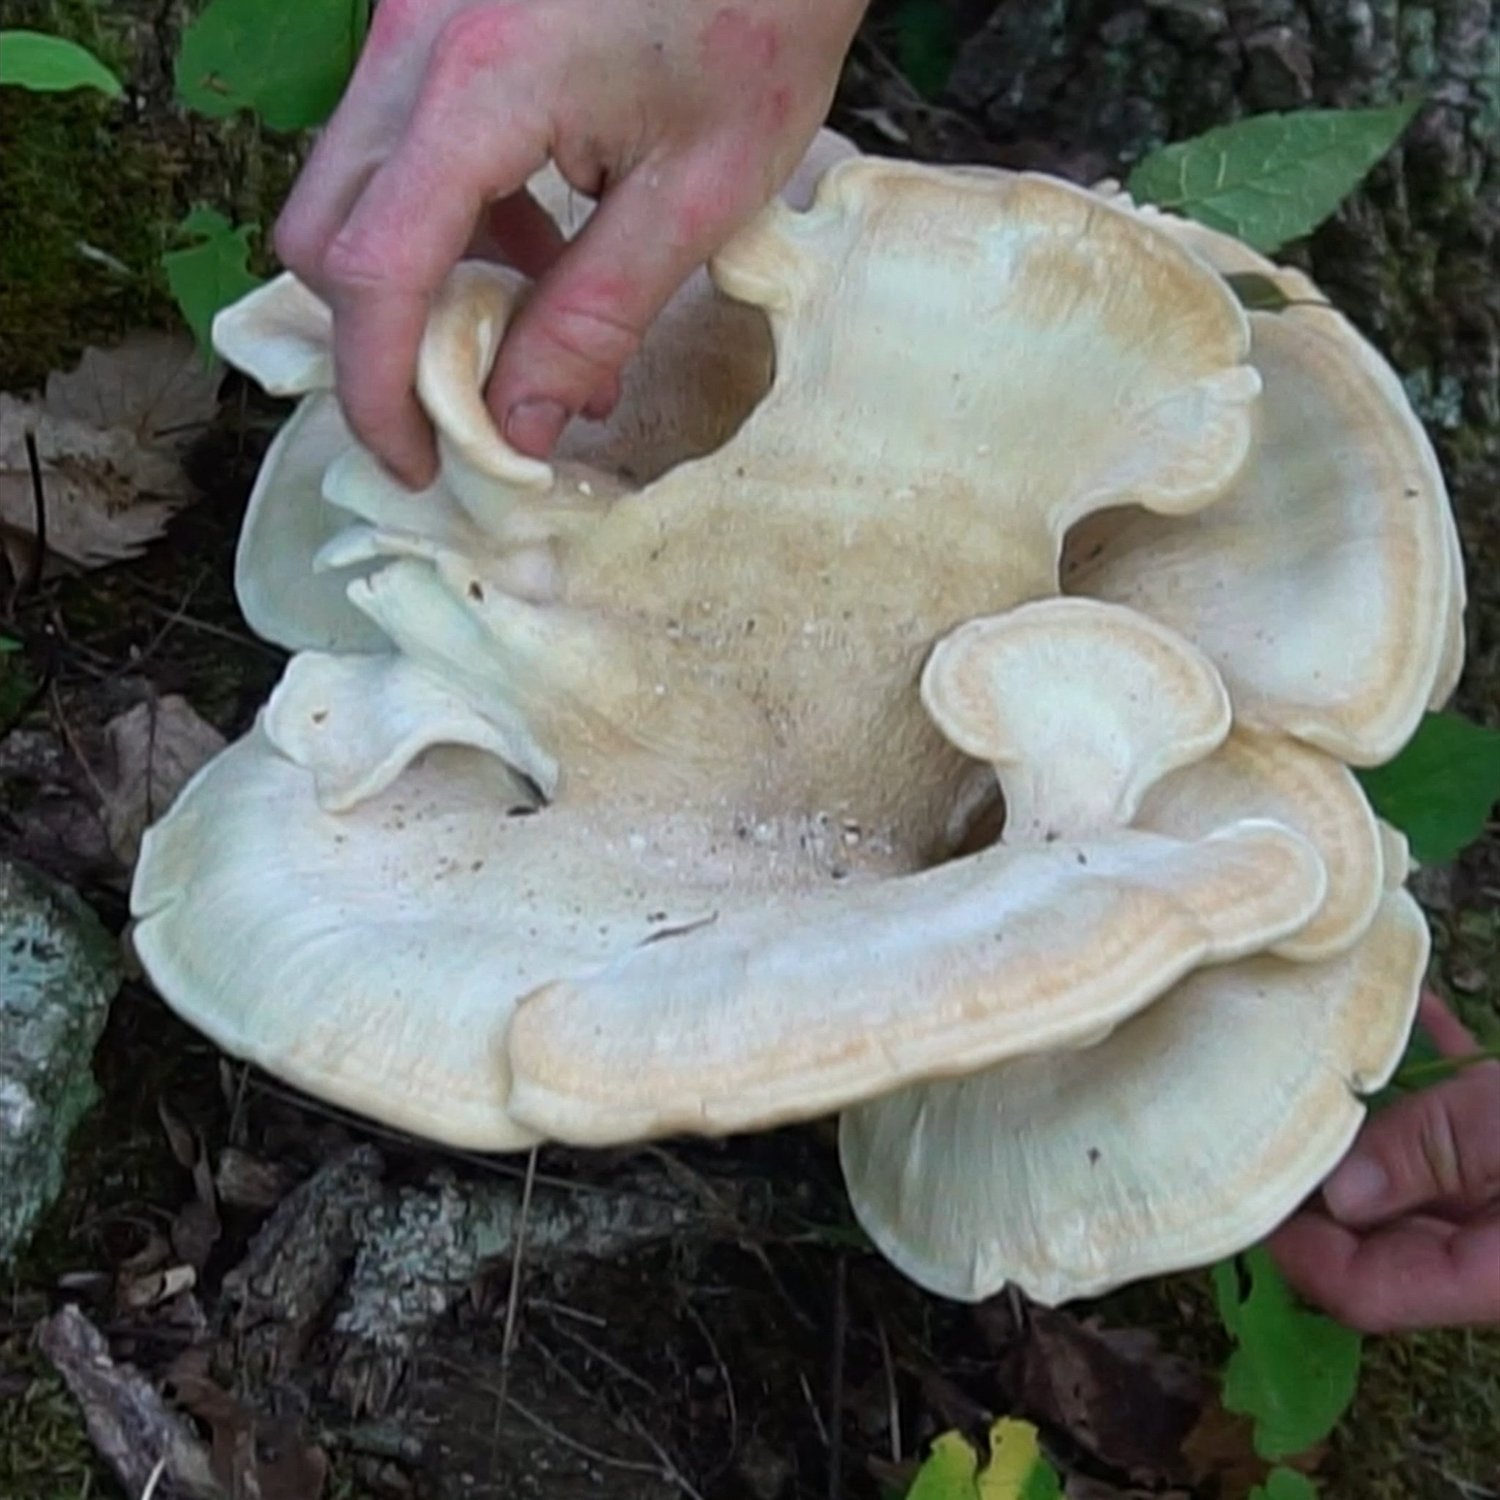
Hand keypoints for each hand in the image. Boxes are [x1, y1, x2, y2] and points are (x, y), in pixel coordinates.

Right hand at [273, 0, 868, 485]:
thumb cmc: (758, 20)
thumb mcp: (695, 198)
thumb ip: (592, 319)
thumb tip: (514, 429)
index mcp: (478, 86)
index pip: (374, 274)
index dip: (379, 393)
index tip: (419, 463)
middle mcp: (412, 42)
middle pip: (324, 234)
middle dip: (378, 342)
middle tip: (464, 407)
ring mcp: (412, 19)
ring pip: (348, 193)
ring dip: (417, 284)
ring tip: (530, 322)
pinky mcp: (433, 19)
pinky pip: (394, 150)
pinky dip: (443, 223)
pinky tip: (540, 244)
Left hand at [1267, 992, 1499, 1332]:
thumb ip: (1430, 1158)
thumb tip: (1334, 1193)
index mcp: (1496, 1280)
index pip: (1364, 1294)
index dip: (1294, 1246)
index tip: (1243, 1179)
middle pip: (1382, 1238)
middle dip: (1323, 1182)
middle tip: (1262, 1107)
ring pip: (1423, 1180)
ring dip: (1380, 1127)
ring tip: (1322, 1056)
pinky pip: (1475, 1136)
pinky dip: (1445, 1087)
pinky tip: (1418, 1018)